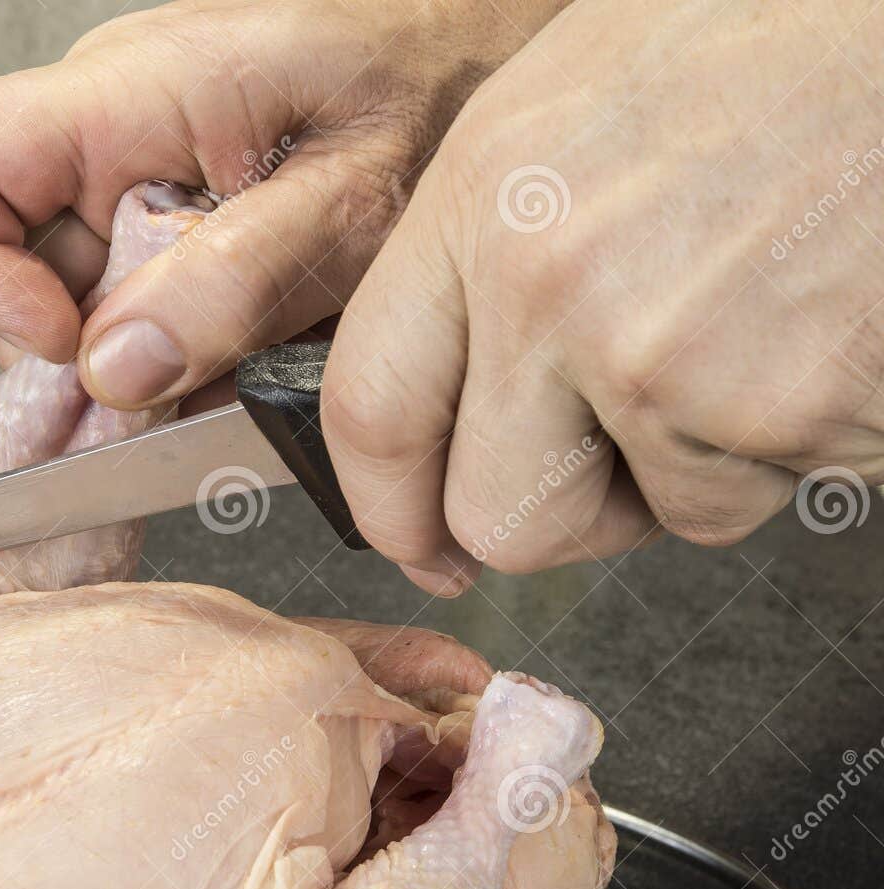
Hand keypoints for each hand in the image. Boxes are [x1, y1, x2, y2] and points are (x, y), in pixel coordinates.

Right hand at [0, 0, 571, 407]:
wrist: (504, 48)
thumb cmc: (449, 81)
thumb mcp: (354, 203)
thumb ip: (232, 284)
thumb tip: (113, 366)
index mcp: (131, 95)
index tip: (59, 338)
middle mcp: (115, 126)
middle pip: (6, 249)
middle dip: (76, 338)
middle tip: (177, 368)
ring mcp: (141, 167)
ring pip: (71, 286)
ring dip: (138, 349)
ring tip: (235, 350)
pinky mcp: (176, 204)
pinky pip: (132, 289)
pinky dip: (180, 340)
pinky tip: (248, 338)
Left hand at [324, 0, 883, 595]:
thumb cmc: (785, 44)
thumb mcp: (581, 108)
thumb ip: (494, 250)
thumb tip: (452, 388)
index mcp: (485, 196)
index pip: (371, 408)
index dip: (388, 505)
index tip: (417, 540)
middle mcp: (549, 281)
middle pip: (494, 515)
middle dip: (559, 516)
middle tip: (618, 462)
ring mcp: (659, 351)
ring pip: (641, 520)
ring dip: (692, 472)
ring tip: (753, 342)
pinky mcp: (777, 406)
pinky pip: (747, 500)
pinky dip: (783, 456)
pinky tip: (816, 343)